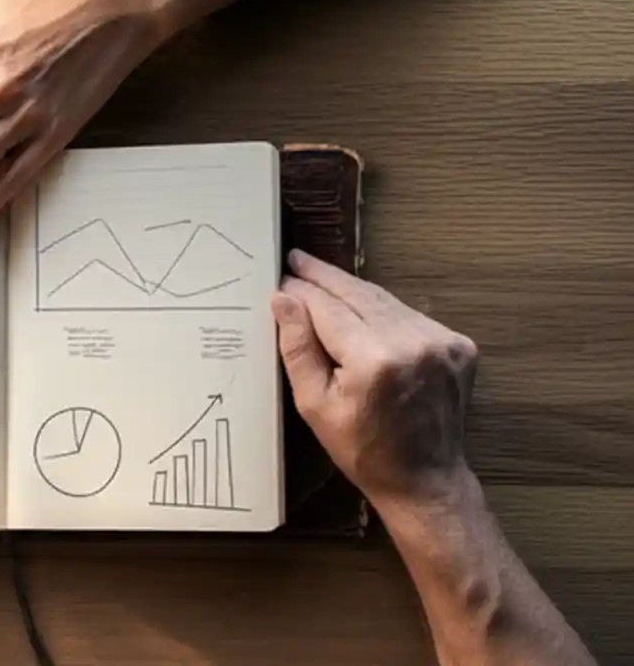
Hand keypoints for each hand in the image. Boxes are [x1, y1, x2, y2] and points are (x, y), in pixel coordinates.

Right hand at [272, 250, 478, 505]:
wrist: (426, 479)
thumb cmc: (361, 449)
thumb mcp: (314, 404)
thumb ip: (297, 348)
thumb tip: (284, 300)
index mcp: (374, 360)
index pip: (328, 309)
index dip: (303, 292)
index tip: (281, 278)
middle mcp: (412, 342)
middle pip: (358, 295)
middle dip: (325, 278)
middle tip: (297, 261)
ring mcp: (441, 340)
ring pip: (384, 300)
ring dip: (352, 290)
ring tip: (322, 280)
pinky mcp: (458, 344)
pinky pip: (408, 315)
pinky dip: (382, 310)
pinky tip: (360, 310)